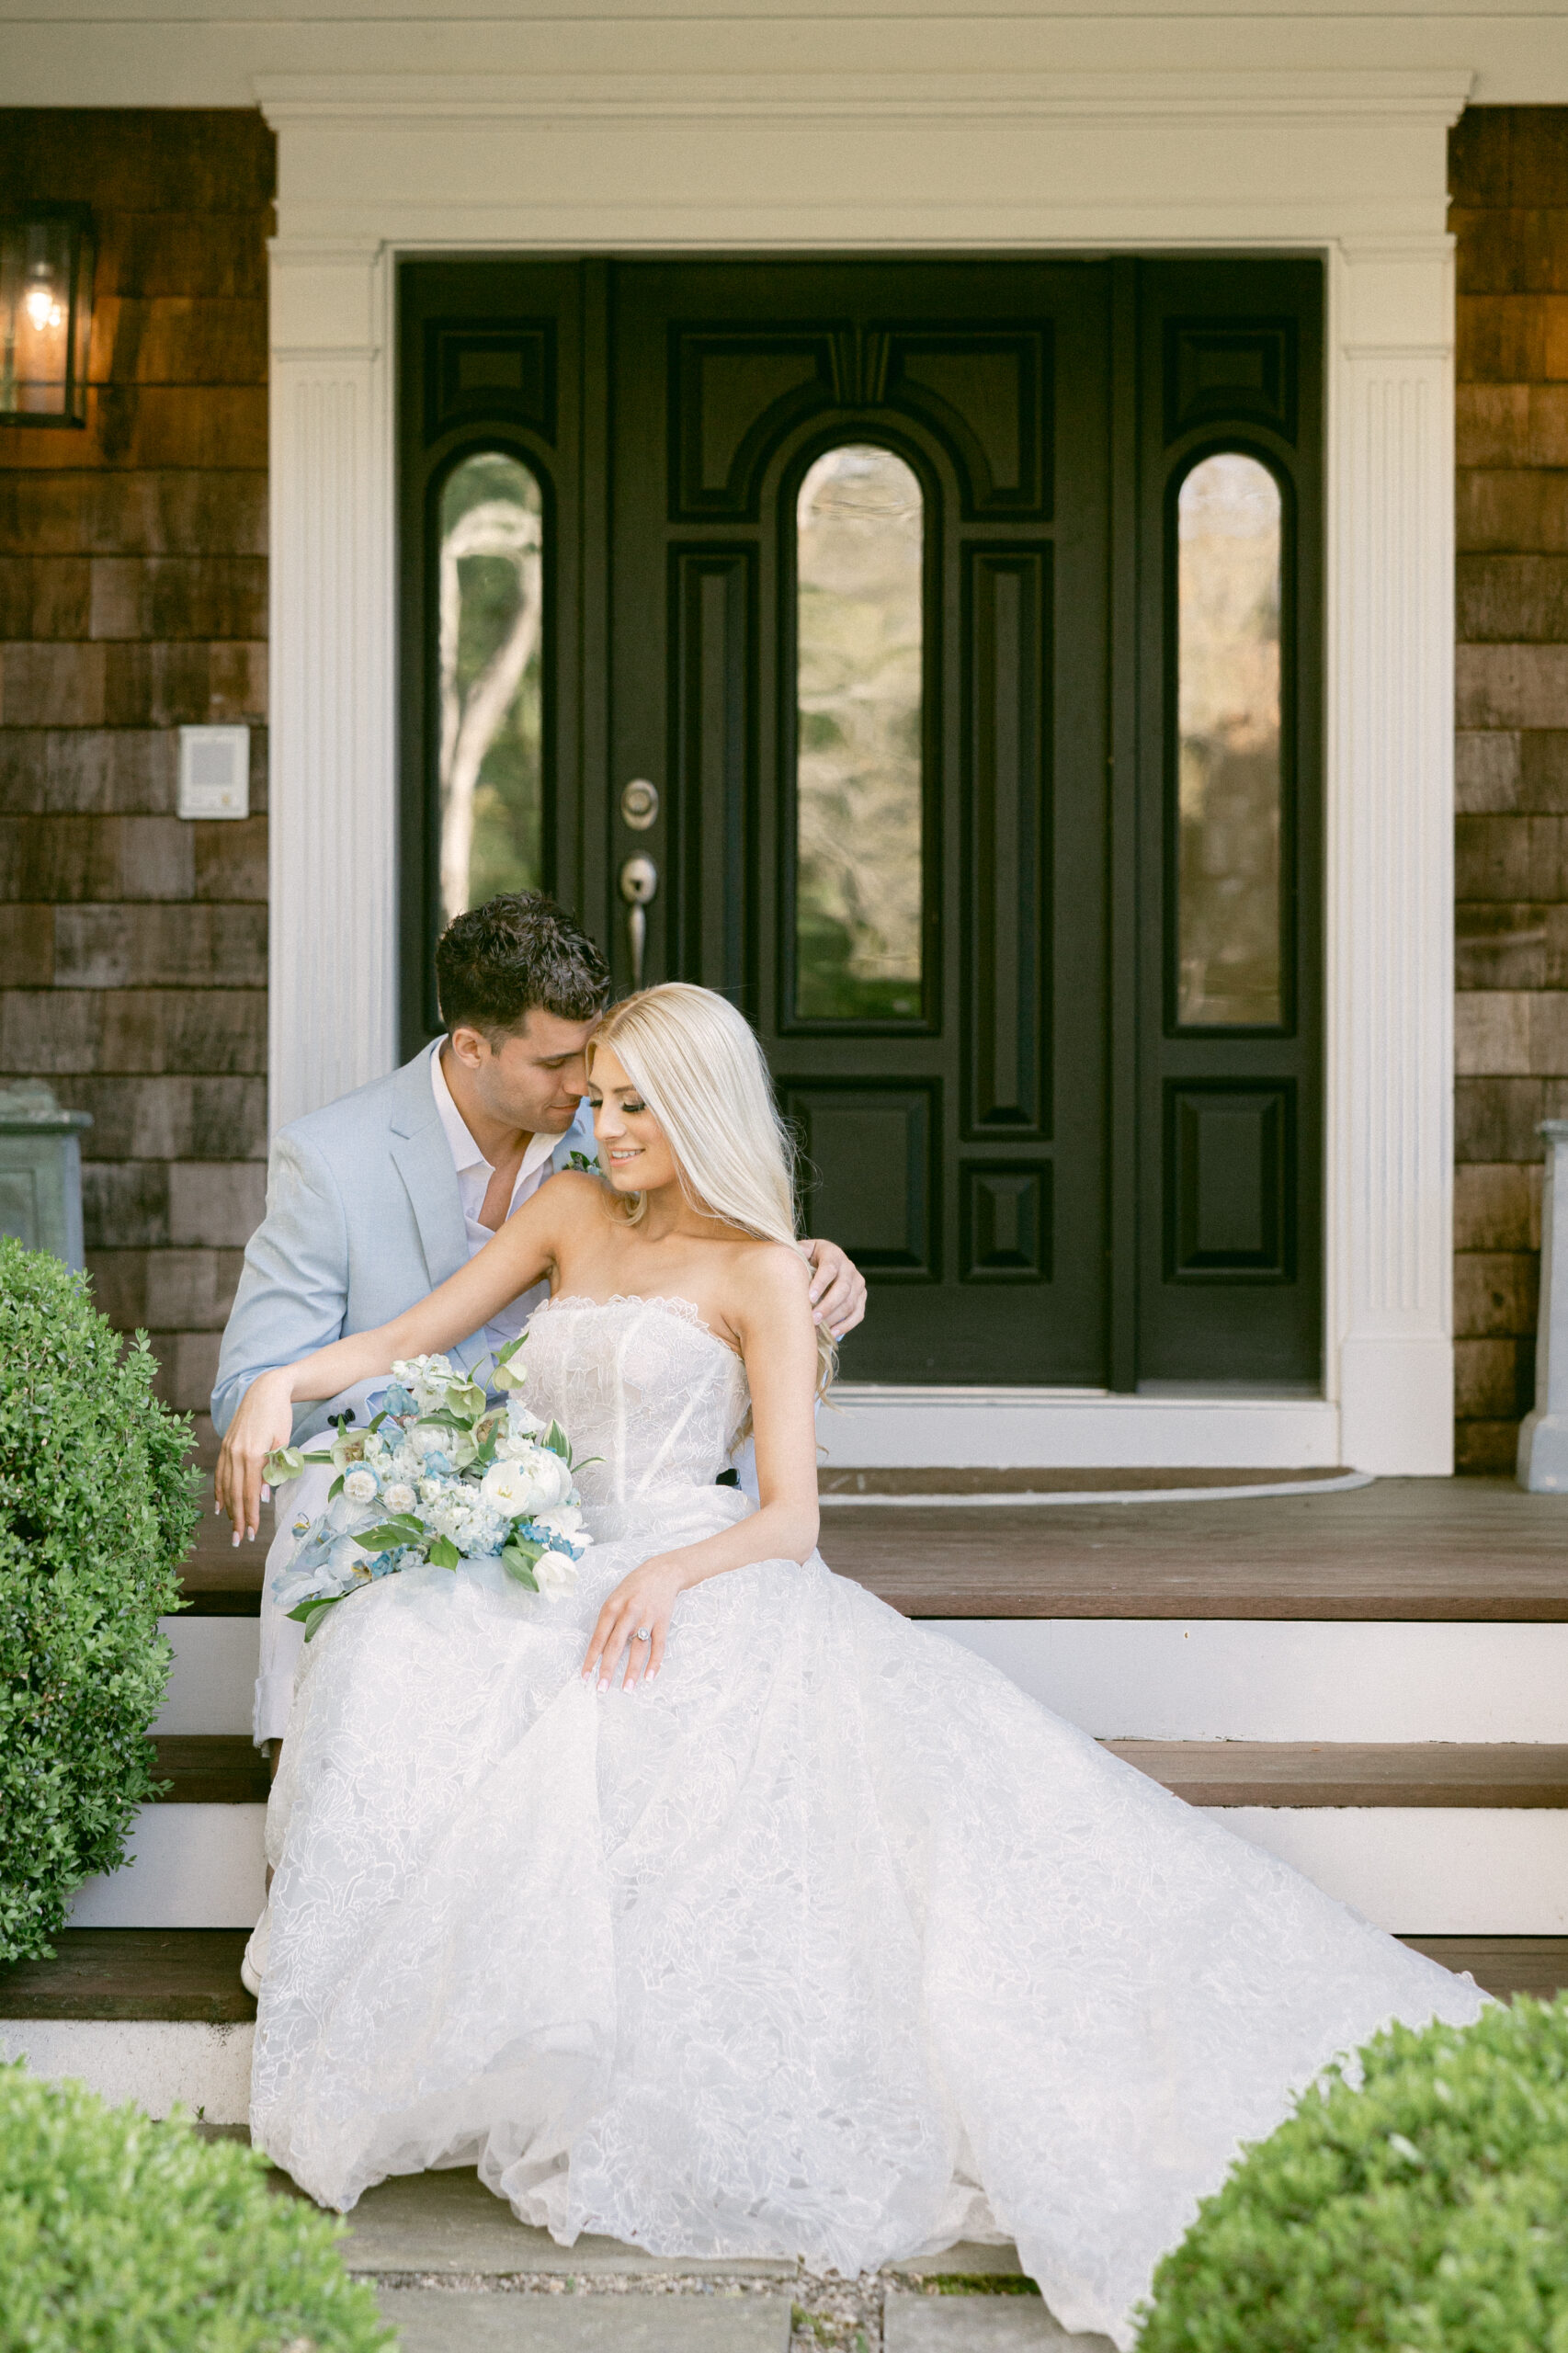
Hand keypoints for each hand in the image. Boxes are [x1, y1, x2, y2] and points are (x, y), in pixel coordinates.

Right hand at [214, 1369, 293, 1545]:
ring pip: (225, 1486)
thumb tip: (264, 1496)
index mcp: (252, 1454)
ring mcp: (227, 1449)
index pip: (250, 1493)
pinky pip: (219, 1473)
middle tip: (240, 1539)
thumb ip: (273, 1468)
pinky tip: (219, 1506)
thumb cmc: (280, 1415)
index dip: (251, 1515)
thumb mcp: (282, 1442)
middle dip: (238, 1519)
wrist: (266, 1390)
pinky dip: (218, 1491)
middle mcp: (236, 1453)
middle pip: (235, 1493)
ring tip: (232, 1528)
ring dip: (228, 1509)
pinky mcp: (224, 1445)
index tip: (253, 1533)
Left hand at [582, 1555, 684, 1691]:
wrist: (663, 1571)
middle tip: (601, 1688)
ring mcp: (647, 1617)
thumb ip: (608, 1621)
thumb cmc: (634, 1587)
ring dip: (631, 1670)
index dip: (591, 1658)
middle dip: (607, 1668)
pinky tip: (649, 1677)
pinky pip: (659, 1645)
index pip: (599, 1638)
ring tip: (626, 1688)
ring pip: (638, 1648)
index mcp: (612, 1607)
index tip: (585, 1676)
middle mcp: (628, 1612)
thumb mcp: (615, 1598)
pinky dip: (654, 1662)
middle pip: (616, 1645)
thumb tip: (599, 1650)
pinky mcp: (663, 1621)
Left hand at [802, 1237, 866, 1338]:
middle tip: (812, 1319)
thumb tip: (779, 1262)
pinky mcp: (861, 1297)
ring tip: (818, 1329)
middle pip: (843, 1288)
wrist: (822, 1259)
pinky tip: (832, 1334)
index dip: (820, 1284)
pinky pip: (857, 1314)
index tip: (809, 1298)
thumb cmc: (806, 1258)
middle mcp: (848, 1267)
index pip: (829, 1268)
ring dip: (834, 1318)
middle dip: (827, 1306)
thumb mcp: (800, 1251)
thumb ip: (793, 1254)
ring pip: (851, 1303)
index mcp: (833, 1253)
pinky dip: (846, 1326)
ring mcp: (857, 1283)